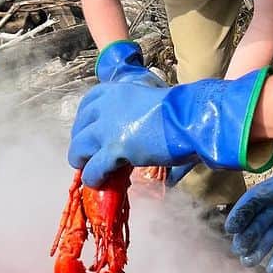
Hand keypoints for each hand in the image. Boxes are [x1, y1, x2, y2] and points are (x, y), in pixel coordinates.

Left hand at [68, 68, 272, 188]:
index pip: (89, 103)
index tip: (87, 131)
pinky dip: (92, 177)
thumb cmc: (184, 110)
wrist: (193, 117)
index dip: (85, 121)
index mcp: (119, 90)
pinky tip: (98, 182)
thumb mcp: (155, 103)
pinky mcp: (115, 148)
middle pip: (80, 126)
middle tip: (86, 156)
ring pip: (80, 146)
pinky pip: (93, 167)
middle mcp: (108, 105)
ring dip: (82, 161)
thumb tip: (151, 136)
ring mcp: (108, 126)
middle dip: (80, 143)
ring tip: (89, 172)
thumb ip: (145, 117)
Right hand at [225, 118, 272, 272]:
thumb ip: (272, 191)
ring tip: (249, 263)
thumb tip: (250, 204)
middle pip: (254, 227)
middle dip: (245, 239)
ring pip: (267, 241)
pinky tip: (271, 269)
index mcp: (267, 194)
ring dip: (257, 252)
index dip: (238, 217)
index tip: (230, 229)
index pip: (247, 207)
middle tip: (239, 250)